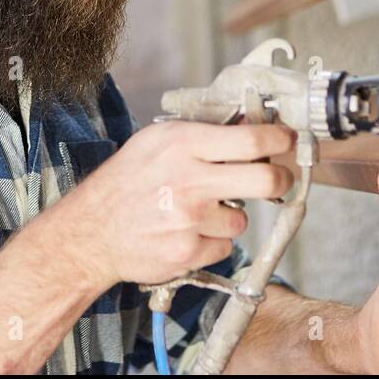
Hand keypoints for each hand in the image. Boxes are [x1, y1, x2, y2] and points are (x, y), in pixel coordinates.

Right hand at [63, 121, 295, 286]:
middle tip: (276, 180)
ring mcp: (189, 218)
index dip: (280, 140)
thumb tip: (251, 126)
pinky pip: (224, 246)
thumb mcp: (156, 142)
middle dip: (280, 180)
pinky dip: (210, 242)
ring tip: (194, 212)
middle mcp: (188, 179)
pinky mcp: (188, 251)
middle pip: (265, 179)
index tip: (288, 141)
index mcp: (182, 144)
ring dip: (227, 217)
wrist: (90, 232)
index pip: (251, 139)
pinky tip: (184, 233)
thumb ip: (202, 133)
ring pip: (241, 218)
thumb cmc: (125, 183)